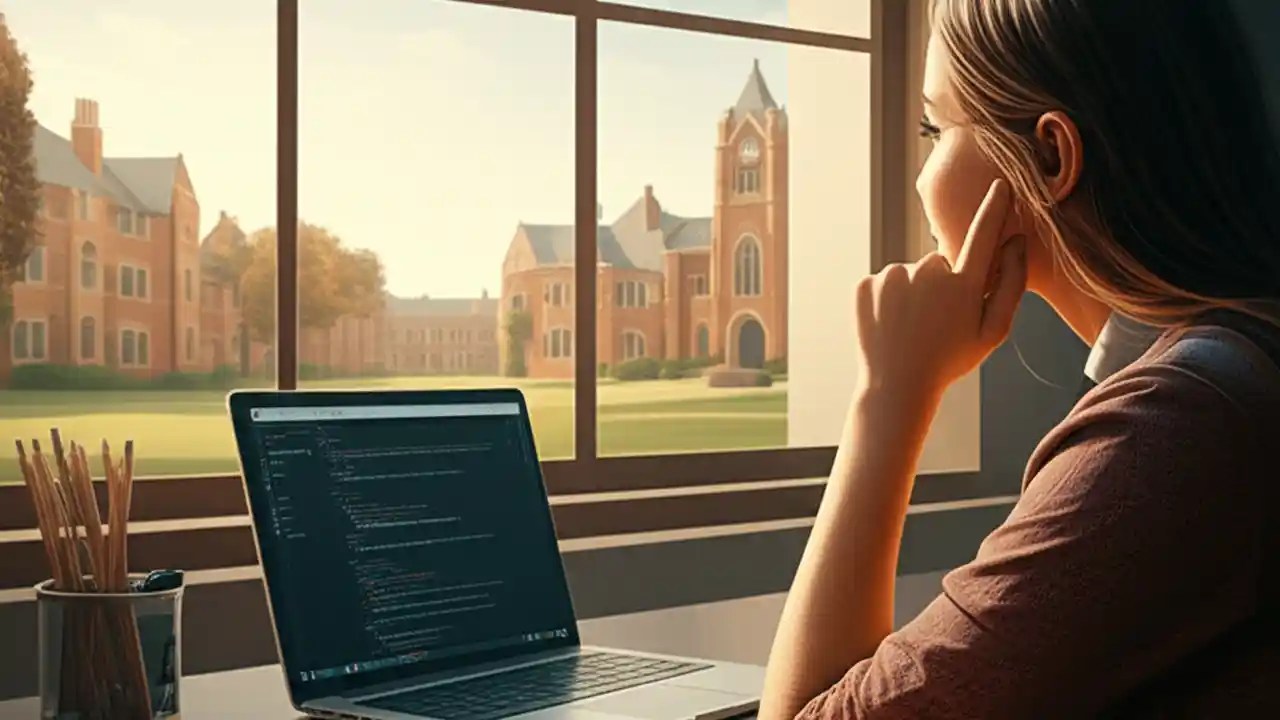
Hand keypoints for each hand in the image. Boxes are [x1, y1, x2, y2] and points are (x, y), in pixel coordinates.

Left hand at [853, 179, 1028, 403]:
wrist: (895, 384)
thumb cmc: (949, 360)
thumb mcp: (993, 331)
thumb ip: (1012, 284)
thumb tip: (1017, 242)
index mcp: (963, 285)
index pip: (983, 235)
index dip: (994, 209)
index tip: (1000, 185)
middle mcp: (927, 273)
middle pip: (940, 263)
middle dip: (942, 284)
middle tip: (936, 321)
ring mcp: (892, 277)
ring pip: (910, 274)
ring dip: (913, 293)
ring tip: (912, 326)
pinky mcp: (865, 285)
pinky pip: (884, 282)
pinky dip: (887, 299)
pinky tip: (891, 324)